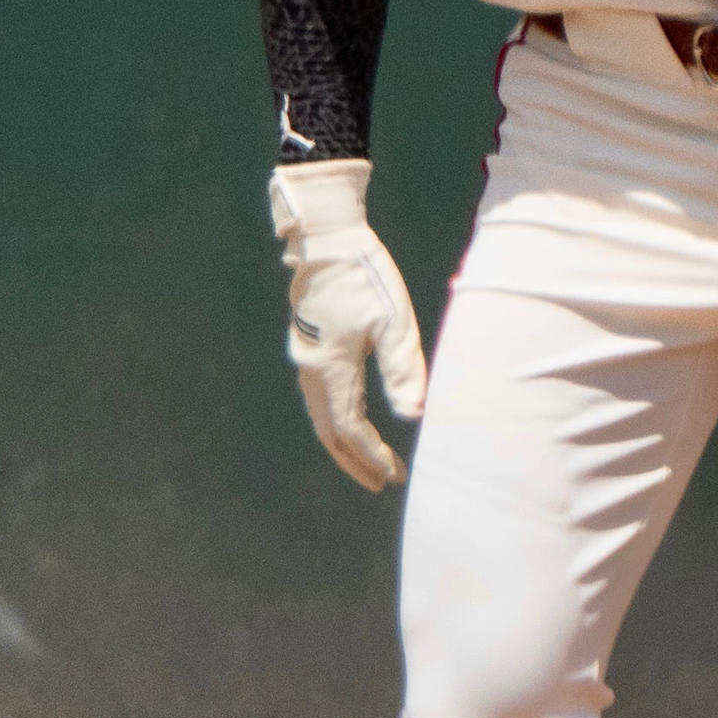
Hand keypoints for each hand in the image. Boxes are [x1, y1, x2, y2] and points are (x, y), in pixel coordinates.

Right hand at [270, 159, 427, 489]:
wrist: (325, 236)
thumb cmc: (365, 275)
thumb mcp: (394, 322)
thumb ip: (403, 370)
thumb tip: (414, 415)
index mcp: (331, 368)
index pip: (350, 430)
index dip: (372, 457)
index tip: (394, 475)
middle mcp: (310, 368)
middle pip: (328, 431)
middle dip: (355, 460)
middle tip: (381, 481)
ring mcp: (304, 355)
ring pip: (320, 414)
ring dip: (344, 441)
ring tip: (370, 457)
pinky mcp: (306, 342)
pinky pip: (317, 395)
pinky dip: (335, 418)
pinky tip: (352, 416)